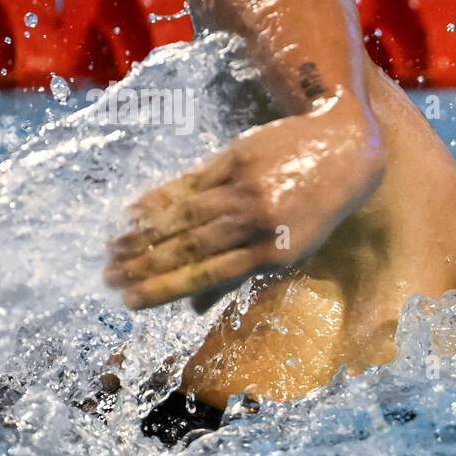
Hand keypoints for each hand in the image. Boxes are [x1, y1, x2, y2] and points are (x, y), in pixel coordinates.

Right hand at [105, 95, 382, 310]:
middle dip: (145, 265)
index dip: (166, 288)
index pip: (209, 275)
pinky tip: (133, 211)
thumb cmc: (319, 208)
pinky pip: (191, 182)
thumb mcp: (295, 248)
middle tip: (109, 278)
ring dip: (143, 234)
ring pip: (185, 216)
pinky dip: (160, 198)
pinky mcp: (237, 158)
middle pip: (190, 246)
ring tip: (111, 250)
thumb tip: (194, 307)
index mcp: (275, 252)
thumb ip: (242, 274)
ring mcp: (245, 188)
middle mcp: (258, 221)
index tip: (131, 302)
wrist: (346, 147)